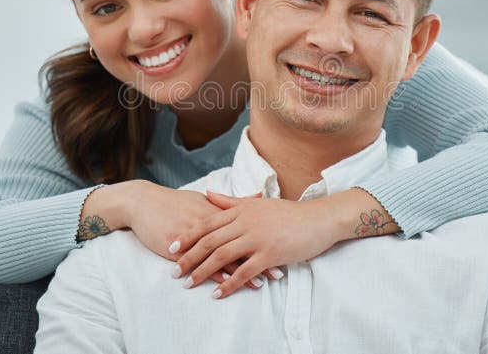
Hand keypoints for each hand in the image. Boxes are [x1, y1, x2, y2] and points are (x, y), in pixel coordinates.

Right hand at [80, 181, 264, 290]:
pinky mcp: (178, 247)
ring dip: (242, 272)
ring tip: (260, 283)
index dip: (263, 238)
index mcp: (215, 210)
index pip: (245, 226)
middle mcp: (207, 222)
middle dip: (259, 258)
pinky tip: (228, 285)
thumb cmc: (173, 202)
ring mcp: (193, 236)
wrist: (143, 203)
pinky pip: (200, 263)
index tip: (282, 247)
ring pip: (222, 255)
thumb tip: (257, 195)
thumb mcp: (202, 198)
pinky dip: (215, 275)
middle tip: (278, 270)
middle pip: (238, 242)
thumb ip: (230, 202)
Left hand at [171, 191, 339, 298]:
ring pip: (223, 256)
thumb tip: (207, 193)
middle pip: (210, 241)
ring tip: (189, 284)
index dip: (187, 237)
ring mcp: (257, 238)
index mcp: (241, 210)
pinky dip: (229, 284)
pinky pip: (244, 271)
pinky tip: (218, 294)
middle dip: (189, 257)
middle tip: (174, 272)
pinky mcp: (270, 254)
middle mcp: (246, 222)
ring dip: (203, 272)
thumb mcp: (257, 203)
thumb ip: (230, 201)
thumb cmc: (288, 213)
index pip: (207, 223)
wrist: (317, 219)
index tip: (171, 248)